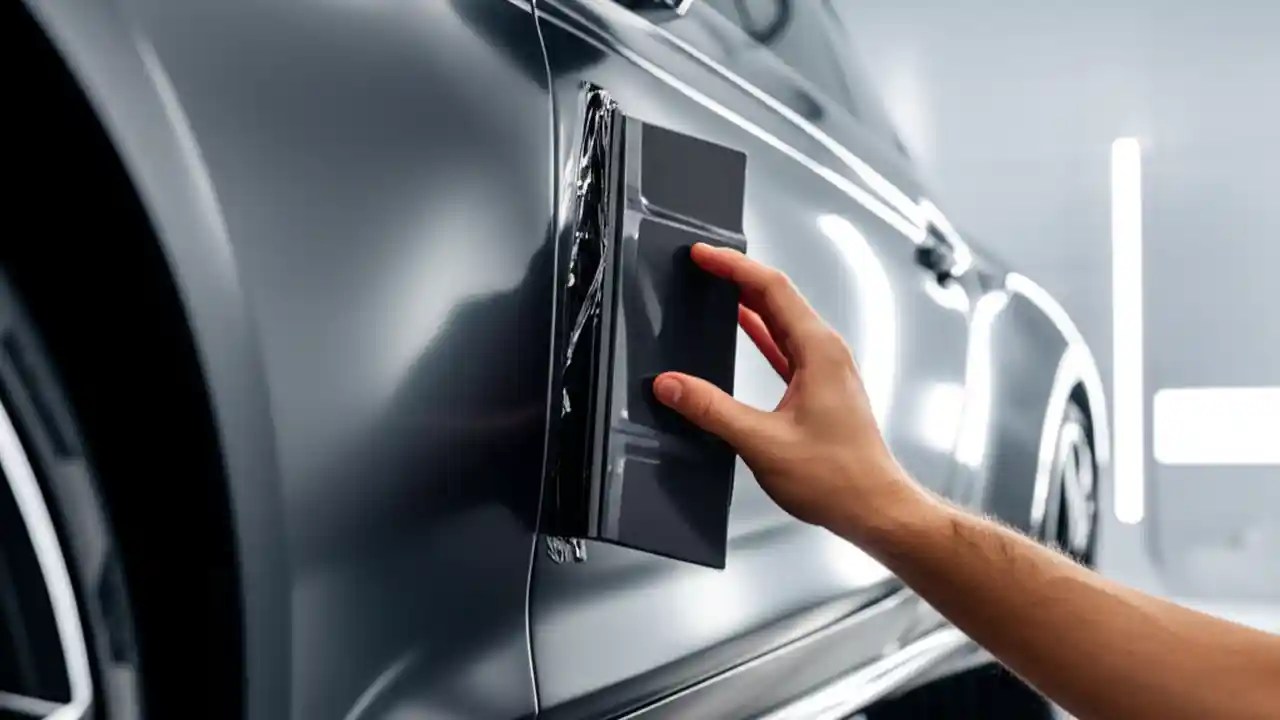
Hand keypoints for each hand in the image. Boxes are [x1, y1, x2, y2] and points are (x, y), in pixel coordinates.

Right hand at [652, 243, 925, 535]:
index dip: (734, 267)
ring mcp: (826, 369)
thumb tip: (671, 384)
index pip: (772, 290)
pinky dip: (760, 331)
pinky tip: (741, 330)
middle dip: (738, 275)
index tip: (704, 254)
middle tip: (703, 263)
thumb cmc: (836, 478)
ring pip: (783, 320)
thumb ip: (712, 410)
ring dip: (749, 301)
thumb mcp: (762, 442)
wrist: (875, 508)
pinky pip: (785, 345)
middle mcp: (826, 352)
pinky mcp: (820, 388)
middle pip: (778, 297)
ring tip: (716, 286)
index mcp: (819, 351)